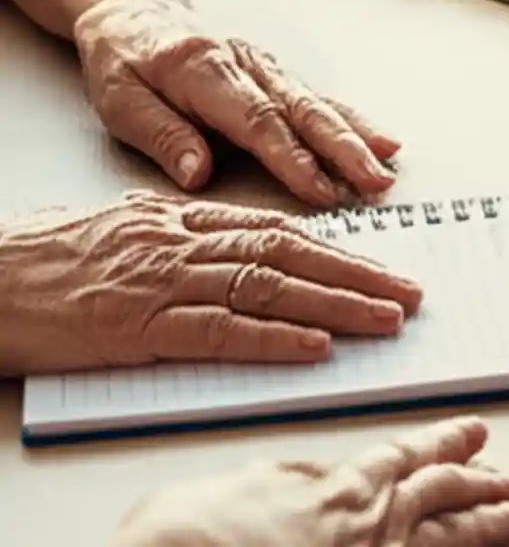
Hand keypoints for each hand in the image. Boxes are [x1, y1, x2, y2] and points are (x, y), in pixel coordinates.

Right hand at [0, 190, 421, 375]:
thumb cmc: (39, 261)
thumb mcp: (120, 230)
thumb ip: (180, 237)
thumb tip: (234, 250)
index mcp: (178, 220)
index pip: (274, 229)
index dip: (337, 248)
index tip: (382, 265)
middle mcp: (180, 243)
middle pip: (289, 253)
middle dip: (358, 274)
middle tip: (409, 292)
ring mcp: (160, 282)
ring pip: (269, 287)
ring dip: (336, 304)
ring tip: (386, 319)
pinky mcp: (136, 325)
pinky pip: (219, 331)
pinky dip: (274, 339)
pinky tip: (316, 348)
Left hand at [73, 0, 400, 206]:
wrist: (133, 15)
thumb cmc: (124, 60)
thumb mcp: (119, 99)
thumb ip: (162, 135)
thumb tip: (198, 174)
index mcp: (204, 69)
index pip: (256, 121)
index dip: (292, 157)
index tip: (318, 189)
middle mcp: (246, 64)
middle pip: (303, 110)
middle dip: (344, 149)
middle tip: (372, 181)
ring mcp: (268, 68)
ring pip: (320, 104)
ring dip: (357, 137)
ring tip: (386, 165)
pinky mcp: (279, 76)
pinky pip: (322, 99)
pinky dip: (355, 121)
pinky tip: (383, 141)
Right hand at [111, 416, 508, 546]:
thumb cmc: (192, 538)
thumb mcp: (239, 484)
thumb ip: (286, 479)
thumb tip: (304, 479)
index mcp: (341, 487)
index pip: (409, 456)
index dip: (446, 442)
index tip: (473, 433)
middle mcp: (375, 526)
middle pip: (445, 496)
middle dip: (481, 484)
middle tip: (507, 478)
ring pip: (453, 540)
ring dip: (488, 525)